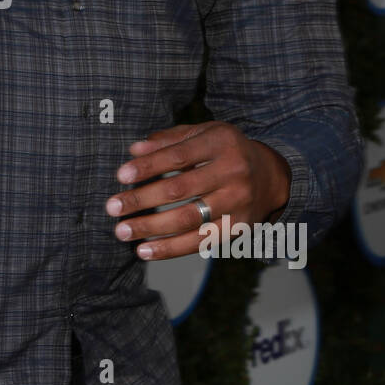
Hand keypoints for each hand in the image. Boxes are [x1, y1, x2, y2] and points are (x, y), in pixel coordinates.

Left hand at [103, 121, 291, 260]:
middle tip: (112, 208)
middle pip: (180, 189)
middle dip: (142, 200)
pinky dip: (170, 249)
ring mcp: (238, 202)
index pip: (178, 155)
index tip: (121, 175)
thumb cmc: (225, 151)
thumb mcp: (203, 134)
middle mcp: (233, 171)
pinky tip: (145, 251)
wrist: (272, 175)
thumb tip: (133, 150)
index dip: (149, 166)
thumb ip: (169, 140)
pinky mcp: (238, 227)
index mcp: (222, 142)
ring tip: (122, 232)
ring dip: (151, 227)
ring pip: (188, 219)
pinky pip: (200, 242)